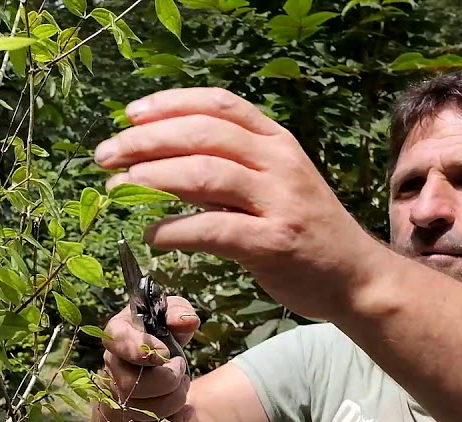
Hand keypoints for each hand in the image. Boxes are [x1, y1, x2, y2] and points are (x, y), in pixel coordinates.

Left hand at [94, 87, 383, 321]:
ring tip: (119, 186)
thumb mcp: (271, 185)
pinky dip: (174, 231)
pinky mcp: (272, 244)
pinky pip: (212, 229)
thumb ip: (225, 170)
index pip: (219, 105)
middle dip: (146, 141)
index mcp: (277, 142)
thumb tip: (159, 160)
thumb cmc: (304, 230)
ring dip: (153, 178)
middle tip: (107, 154)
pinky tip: (152, 235)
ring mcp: (279, 202)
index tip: (131, 115)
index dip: (170, 104)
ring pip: (205, 175)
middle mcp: (280, 163)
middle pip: (203, 135)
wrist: (355, 277)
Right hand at [99, 296, 199, 421]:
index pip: (117, 341)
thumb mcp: (170, 314)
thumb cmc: (161, 335)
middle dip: (169, 380)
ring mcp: (117, 395)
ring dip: (175, 399)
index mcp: (117, 334)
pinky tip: (186, 410)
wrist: (153, 364)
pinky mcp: (129, 419)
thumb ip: (179, 312)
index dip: (142, 350)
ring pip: (144, 410)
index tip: (165, 353)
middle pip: (133, 384)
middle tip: (180, 367)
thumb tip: (187, 322)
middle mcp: (111, 366)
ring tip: (183, 385)